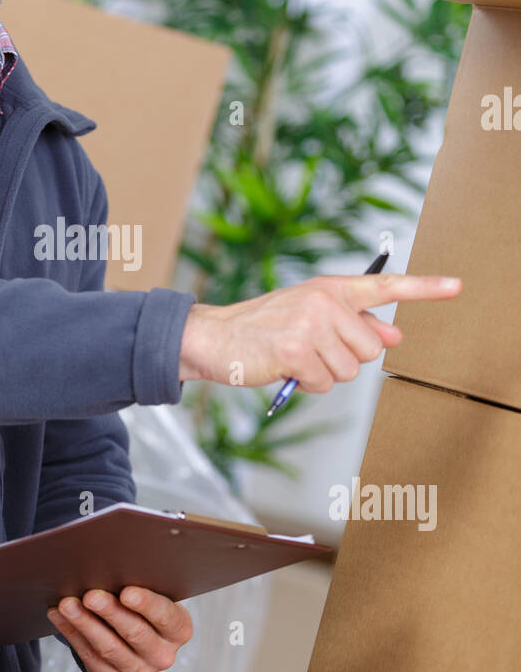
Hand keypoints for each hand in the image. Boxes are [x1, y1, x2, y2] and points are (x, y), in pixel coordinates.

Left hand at [46, 587, 192, 671]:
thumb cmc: (142, 604)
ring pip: (109, 648)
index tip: (126, 592)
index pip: (165, 616)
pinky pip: (90, 657)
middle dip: (110, 612)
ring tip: (66, 604)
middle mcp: (163, 655)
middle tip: (90, 595)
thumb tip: (107, 567)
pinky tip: (58, 616)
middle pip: (135, 633)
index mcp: (179, 630)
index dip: (146, 604)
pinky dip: (72, 634)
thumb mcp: (150, 593)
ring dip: (84, 623)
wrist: (136, 635)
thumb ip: (139, 583)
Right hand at [178, 272, 461, 391]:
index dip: (425, 288)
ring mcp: (310, 324)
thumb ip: (353, 324)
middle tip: (312, 351)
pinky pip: (324, 383)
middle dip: (345, 359)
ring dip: (323, 375)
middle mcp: (324, 301)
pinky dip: (306, 385)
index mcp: (332, 288)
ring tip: (295, 359)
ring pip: (348, 370)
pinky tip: (284, 369)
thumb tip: (393, 335)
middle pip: (370, 349)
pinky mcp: (295, 350)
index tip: (456, 286)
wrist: (215, 336)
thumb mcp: (312, 317)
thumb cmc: (264, 328)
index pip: (385, 286)